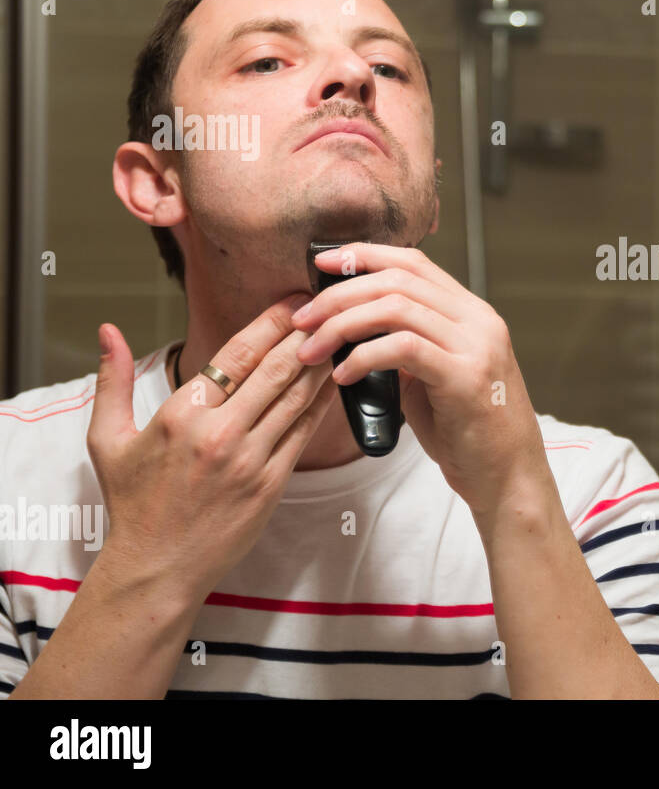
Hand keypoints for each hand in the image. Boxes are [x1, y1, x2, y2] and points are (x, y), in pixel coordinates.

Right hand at [88, 295, 335, 603]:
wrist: (157, 567)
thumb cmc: (134, 503)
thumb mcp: (107, 440)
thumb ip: (111, 381)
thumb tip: (108, 331)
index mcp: (181, 415)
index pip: (236, 354)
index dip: (271, 323)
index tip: (292, 302)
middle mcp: (219, 434)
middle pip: (275, 369)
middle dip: (306, 334)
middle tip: (327, 308)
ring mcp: (250, 460)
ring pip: (296, 398)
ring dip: (321, 364)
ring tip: (340, 337)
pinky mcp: (272, 483)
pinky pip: (304, 433)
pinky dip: (321, 404)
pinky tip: (333, 384)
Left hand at [291, 243, 547, 519]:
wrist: (510, 478)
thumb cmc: (469, 434)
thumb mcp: (436, 378)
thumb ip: (407, 348)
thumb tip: (353, 331)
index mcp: (472, 315)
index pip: (413, 263)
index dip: (364, 256)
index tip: (321, 263)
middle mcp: (479, 321)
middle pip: (398, 280)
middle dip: (340, 294)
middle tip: (302, 319)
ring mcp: (476, 347)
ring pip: (396, 308)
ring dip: (342, 325)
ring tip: (311, 350)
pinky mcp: (466, 378)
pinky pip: (403, 349)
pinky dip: (363, 358)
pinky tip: (342, 377)